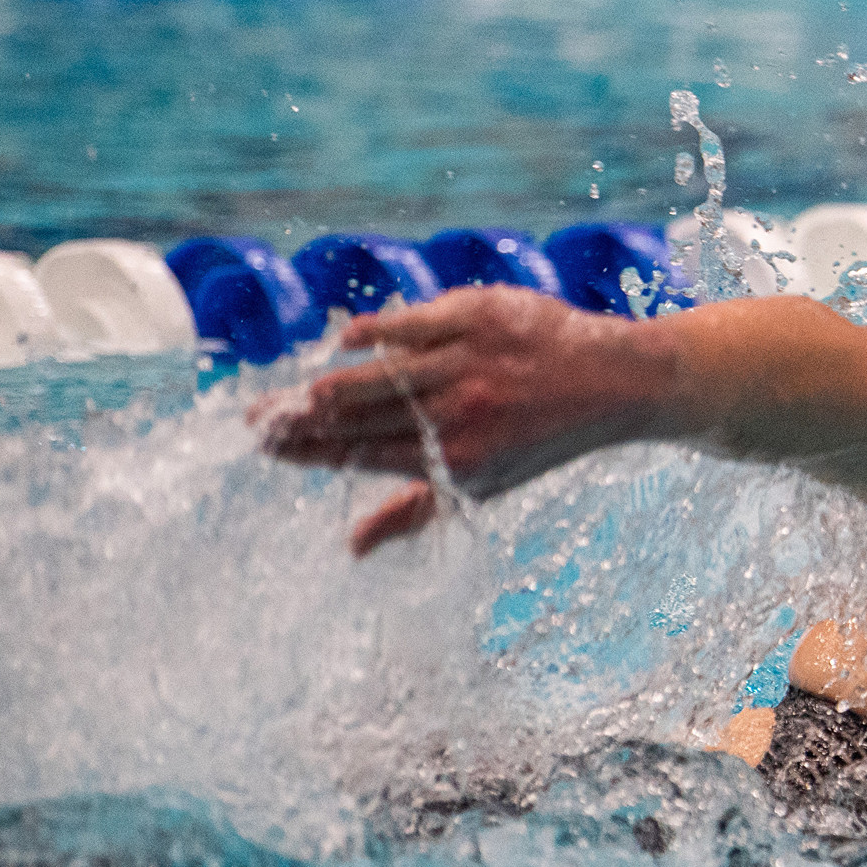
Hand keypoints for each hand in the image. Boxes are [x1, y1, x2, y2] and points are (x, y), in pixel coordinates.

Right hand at [250, 286, 659, 555]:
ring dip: (328, 385)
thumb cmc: (537, 437)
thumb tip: (352, 549)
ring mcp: (468, 364)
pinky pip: (412, 323)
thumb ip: (413, 510)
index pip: (363, 456)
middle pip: (361, 418)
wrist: (611, 382)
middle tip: (255, 419)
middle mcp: (460, 415)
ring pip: (379, 376)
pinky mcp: (478, 316)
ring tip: (292, 393)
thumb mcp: (482, 483)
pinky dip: (373, 333)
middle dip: (301, 420)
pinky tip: (344, 341)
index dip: (308, 452)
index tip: (265, 445)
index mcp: (456, 460)